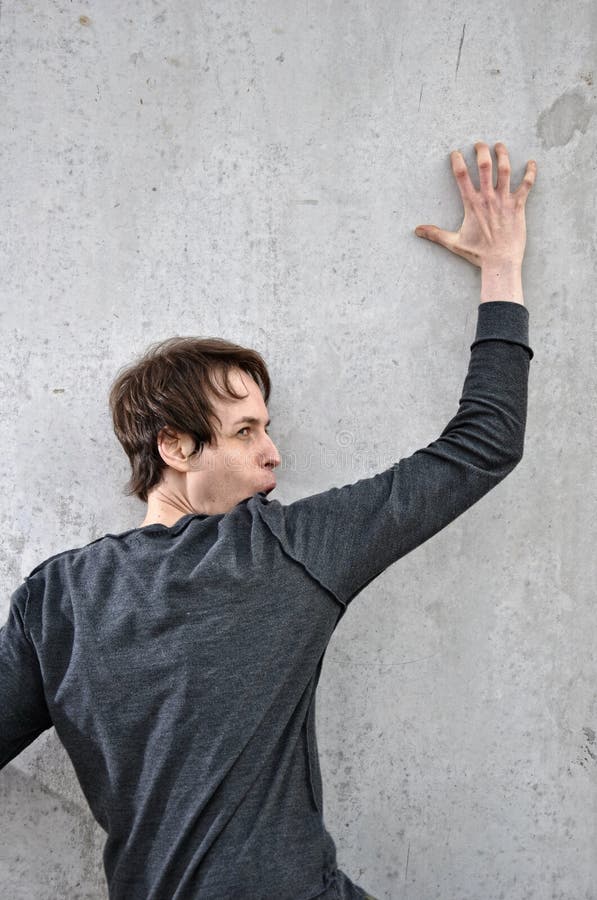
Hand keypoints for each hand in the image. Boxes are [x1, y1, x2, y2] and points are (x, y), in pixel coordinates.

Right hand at [414, 142, 536, 270]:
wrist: (501, 262)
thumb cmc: (478, 253)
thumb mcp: (454, 243)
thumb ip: (435, 234)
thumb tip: (417, 231)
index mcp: (472, 204)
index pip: (461, 176)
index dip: (457, 161)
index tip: (456, 153)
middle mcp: (488, 198)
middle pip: (484, 165)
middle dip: (481, 150)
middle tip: (479, 144)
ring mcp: (504, 200)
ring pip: (505, 169)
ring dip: (502, 154)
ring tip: (499, 146)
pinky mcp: (518, 206)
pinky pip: (527, 184)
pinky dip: (531, 172)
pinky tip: (531, 162)